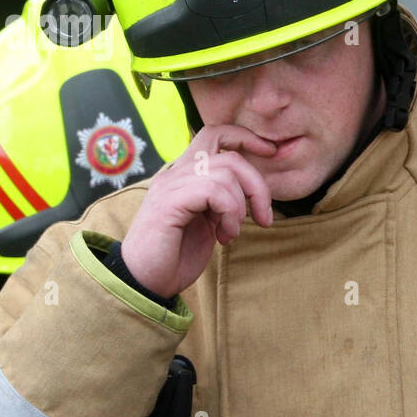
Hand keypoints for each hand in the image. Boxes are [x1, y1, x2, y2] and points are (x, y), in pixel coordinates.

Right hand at [120, 125, 275, 297]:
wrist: (145, 283)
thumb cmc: (176, 256)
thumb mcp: (208, 221)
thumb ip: (223, 200)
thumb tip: (253, 191)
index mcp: (185, 175)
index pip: (215, 134)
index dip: (246, 138)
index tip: (271, 152)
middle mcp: (175, 173)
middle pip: (229, 156)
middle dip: (257, 186)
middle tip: (264, 217)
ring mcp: (170, 185)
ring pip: (226, 173)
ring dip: (240, 208)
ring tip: (230, 233)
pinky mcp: (169, 201)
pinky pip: (213, 190)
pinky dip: (229, 214)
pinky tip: (223, 236)